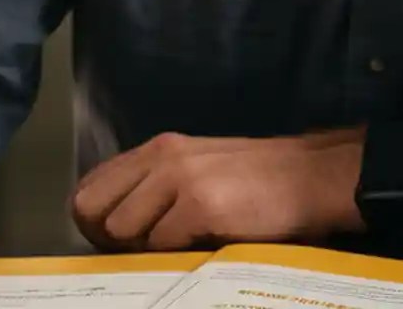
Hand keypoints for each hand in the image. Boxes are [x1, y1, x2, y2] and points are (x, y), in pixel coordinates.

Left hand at [71, 128, 366, 251]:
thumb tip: (114, 225)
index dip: (94, 220)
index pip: (90, 185)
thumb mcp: (198, 168)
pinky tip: (206, 242)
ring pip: (122, 229)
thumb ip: (156, 185)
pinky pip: (160, 244)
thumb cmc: (259, 181)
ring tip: (183, 242)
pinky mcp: (201, 204)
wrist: (312, 177)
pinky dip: (178, 253)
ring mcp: (179, 179)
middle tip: (144, 248)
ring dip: (146, 246)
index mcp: (158, 149)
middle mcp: (161, 157)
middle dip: (110, 237)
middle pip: (92, 208)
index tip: (117, 241)